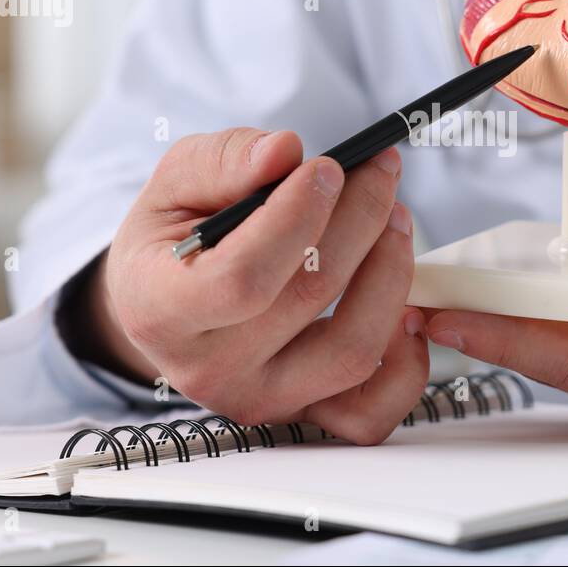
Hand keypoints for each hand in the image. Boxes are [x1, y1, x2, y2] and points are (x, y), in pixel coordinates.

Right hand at [64, 128, 427, 443]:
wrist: (166, 305)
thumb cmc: (172, 239)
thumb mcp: (174, 184)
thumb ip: (223, 161)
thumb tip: (284, 152)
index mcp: (161, 309)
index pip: (242, 278)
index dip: (297, 218)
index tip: (329, 168)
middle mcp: (209, 370)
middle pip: (310, 297)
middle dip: (360, 220)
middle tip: (379, 170)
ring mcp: (260, 400)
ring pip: (352, 351)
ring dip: (391, 274)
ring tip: (395, 218)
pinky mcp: (302, 414)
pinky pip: (371, 412)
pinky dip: (406, 362)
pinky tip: (404, 305)